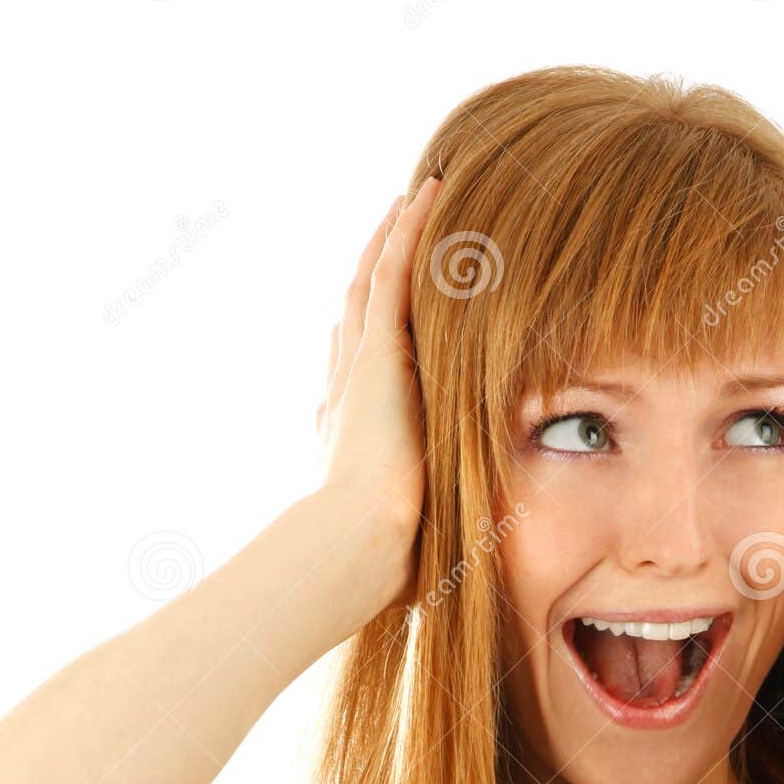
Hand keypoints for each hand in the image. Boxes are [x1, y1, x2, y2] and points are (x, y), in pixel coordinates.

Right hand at [316, 174, 441, 608]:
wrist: (359, 547)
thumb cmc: (379, 564)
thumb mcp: (404, 541)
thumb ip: (416, 538)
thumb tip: (436, 589)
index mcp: (353, 431)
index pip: (362, 369)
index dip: (372, 334)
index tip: (385, 311)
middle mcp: (348, 390)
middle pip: (362, 314)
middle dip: (380, 272)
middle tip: (399, 230)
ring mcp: (359, 367)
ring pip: (377, 283)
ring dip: (396, 237)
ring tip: (420, 196)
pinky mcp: (376, 351)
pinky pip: (394, 273)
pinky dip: (409, 232)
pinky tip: (430, 194)